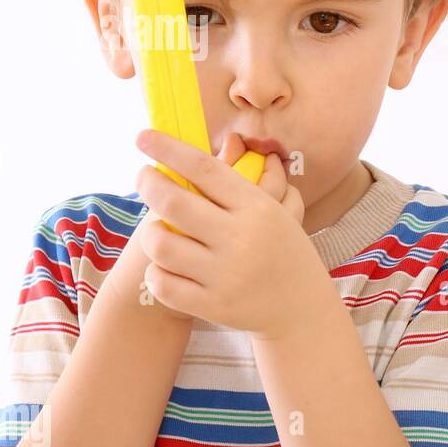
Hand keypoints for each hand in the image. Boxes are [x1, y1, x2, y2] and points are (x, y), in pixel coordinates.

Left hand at [131, 129, 325, 340]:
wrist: (303, 308)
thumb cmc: (284, 251)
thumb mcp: (277, 212)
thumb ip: (251, 180)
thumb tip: (228, 142)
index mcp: (258, 208)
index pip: (204, 168)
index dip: (168, 149)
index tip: (143, 138)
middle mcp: (241, 238)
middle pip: (173, 201)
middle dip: (147, 183)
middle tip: (144, 177)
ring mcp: (226, 275)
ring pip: (160, 243)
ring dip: (151, 232)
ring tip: (157, 229)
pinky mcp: (213, 305)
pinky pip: (162, 282)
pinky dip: (156, 272)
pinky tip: (165, 265)